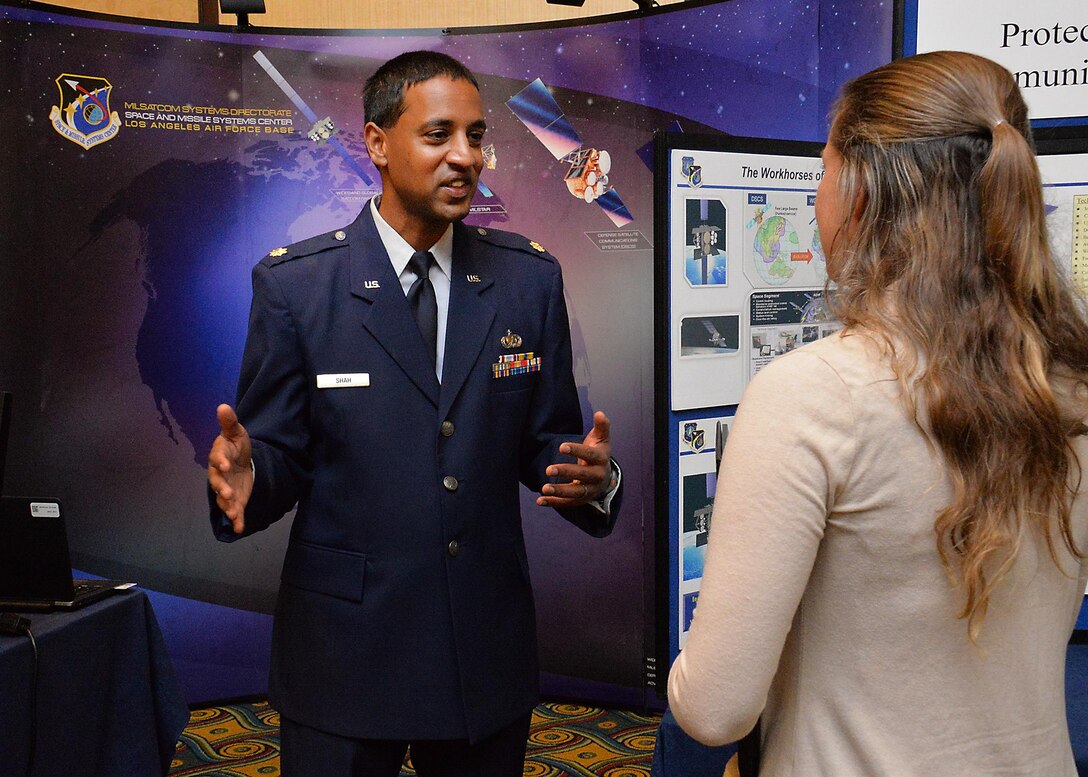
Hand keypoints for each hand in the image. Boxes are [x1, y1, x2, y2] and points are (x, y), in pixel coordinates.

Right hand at [207, 404, 252, 534]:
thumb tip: (223, 406)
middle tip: (227, 494)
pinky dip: (236, 520)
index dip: (221, 462)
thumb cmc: (236, 446)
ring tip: (234, 513)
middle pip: (217, 483)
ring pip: (224, 500)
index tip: (225, 465)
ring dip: (228, 507)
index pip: (217, 460)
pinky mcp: (235, 500)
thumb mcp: (236, 432)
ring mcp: (226, 489)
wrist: (241, 461)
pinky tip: (239, 528)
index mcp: (219, 458)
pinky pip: (234, 511)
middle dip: (221, 489)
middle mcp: (219, 476)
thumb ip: (230, 422)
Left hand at [537, 411, 613, 507]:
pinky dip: (554, 503)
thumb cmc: (599, 452)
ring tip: (544, 488)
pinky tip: (540, 500)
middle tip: (548, 469)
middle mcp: (598, 476)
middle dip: (566, 472)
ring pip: (576, 492)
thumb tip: (600, 413)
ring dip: (560, 492)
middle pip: (582, 475)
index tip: (561, 447)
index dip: (576, 451)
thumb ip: (601, 426)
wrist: (606, 475)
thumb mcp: (601, 438)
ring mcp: (590, 490)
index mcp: (602, 459)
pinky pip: (567, 503)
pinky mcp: (582, 500)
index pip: (590, 455)